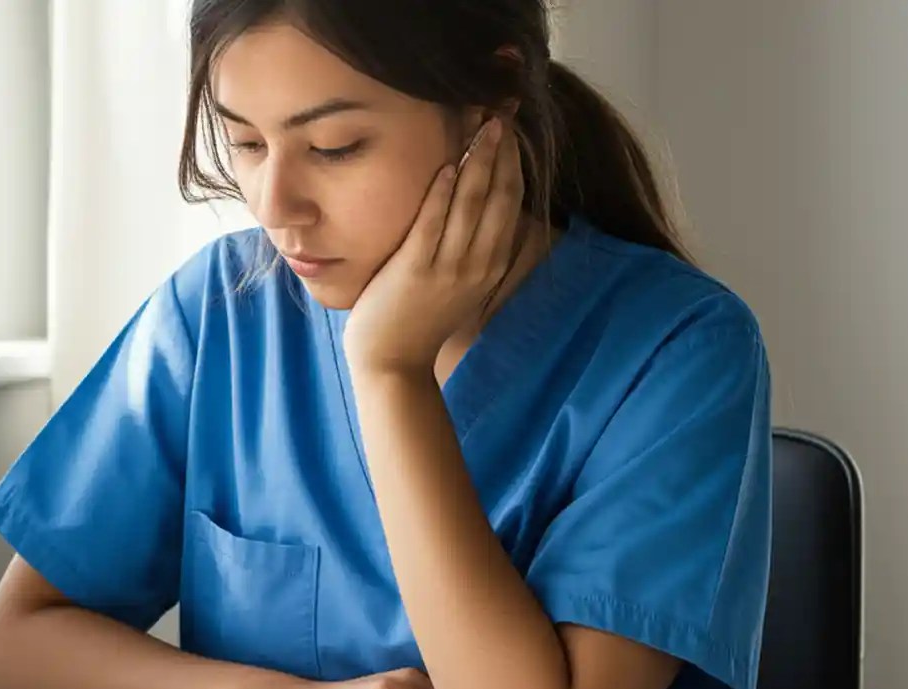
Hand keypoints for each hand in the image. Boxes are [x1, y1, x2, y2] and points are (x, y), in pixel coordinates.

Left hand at [343, 116, 525, 374]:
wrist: (393, 362)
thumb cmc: (420, 318)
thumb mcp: (460, 283)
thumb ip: (474, 247)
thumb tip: (480, 206)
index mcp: (491, 264)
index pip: (511, 201)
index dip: (514, 160)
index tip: (511, 125)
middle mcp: (478, 265)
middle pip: (498, 195)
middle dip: (501, 150)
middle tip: (502, 108)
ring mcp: (448, 269)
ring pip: (470, 205)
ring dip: (477, 161)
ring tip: (482, 122)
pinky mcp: (416, 272)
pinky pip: (433, 227)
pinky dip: (441, 195)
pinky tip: (446, 165)